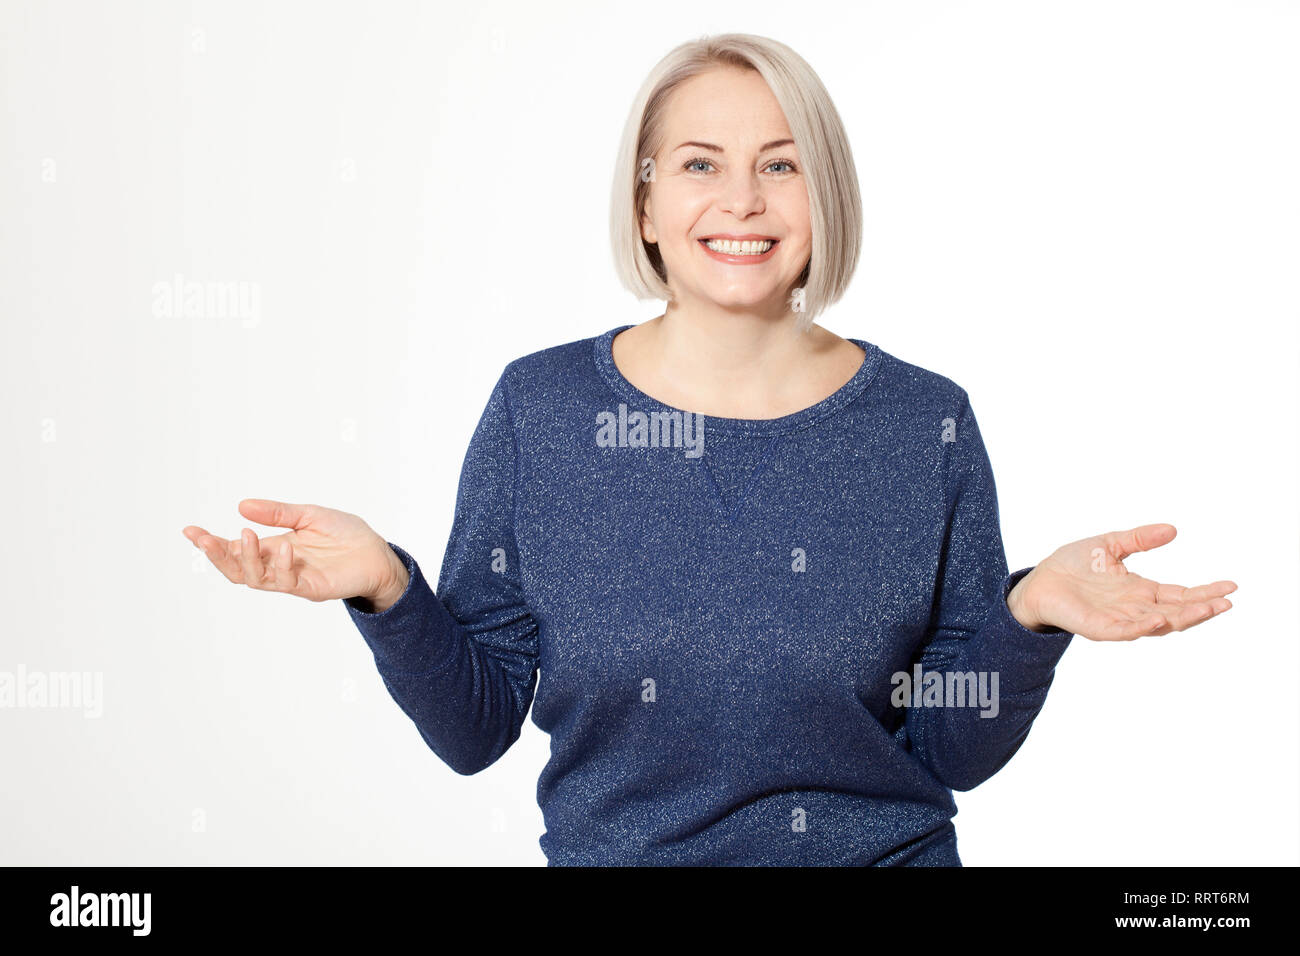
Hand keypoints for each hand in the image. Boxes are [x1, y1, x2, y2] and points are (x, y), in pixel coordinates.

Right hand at [182, 499, 408, 605]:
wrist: (378, 553)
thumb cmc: (346, 535)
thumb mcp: (309, 515)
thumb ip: (278, 513)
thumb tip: (241, 505)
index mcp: (274, 547)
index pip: (235, 548)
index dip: (211, 542)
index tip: (189, 530)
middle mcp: (278, 565)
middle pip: (236, 569)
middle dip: (217, 554)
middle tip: (202, 538)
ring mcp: (293, 579)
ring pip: (255, 579)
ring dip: (245, 558)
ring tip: (245, 534)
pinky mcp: (310, 588)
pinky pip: (287, 581)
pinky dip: (281, 564)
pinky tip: (284, 546)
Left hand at [1006, 523, 1235, 640]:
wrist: (1038, 581)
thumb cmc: (1072, 566)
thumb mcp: (1110, 545)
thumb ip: (1140, 539)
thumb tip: (1173, 529)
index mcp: (1141, 591)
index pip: (1180, 595)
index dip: (1205, 592)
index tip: (1231, 587)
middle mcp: (1135, 609)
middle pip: (1177, 613)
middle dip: (1202, 608)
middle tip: (1227, 602)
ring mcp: (1118, 620)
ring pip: (1158, 625)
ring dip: (1182, 618)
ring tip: (1205, 609)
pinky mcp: (1098, 628)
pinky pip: (1123, 631)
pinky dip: (1141, 628)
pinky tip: (1157, 621)